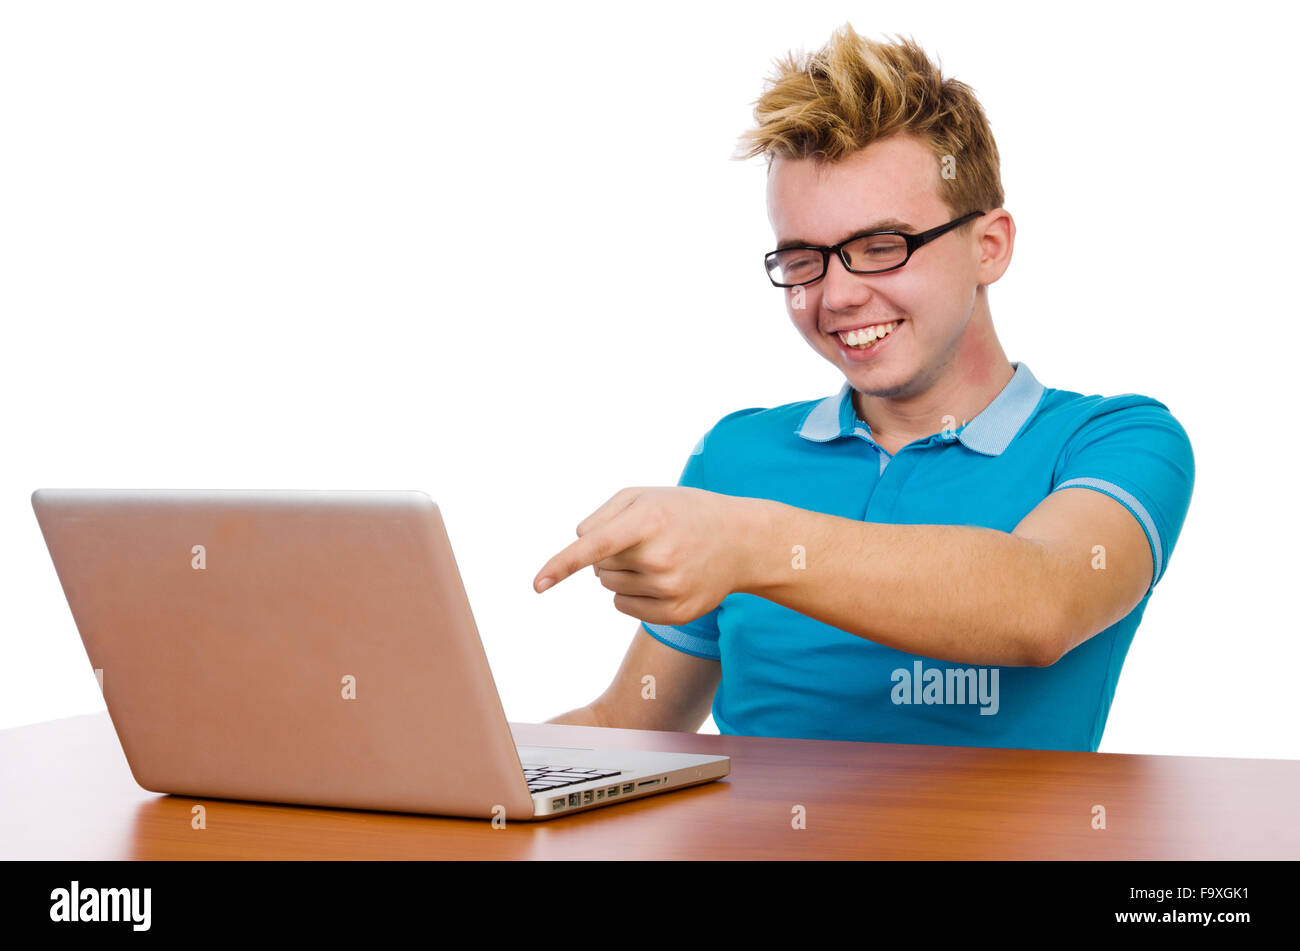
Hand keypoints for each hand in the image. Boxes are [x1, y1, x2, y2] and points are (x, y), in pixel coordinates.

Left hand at [532, 486, 756, 625]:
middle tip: (647, 540)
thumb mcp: (644, 496)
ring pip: (608, 588)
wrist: (742, 540)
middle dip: (610, 554)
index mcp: (648, 522)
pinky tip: (662, 579)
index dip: (561, 565)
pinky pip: (623, 607)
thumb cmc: (682, 512)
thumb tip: (579, 548)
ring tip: (658, 556)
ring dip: (622, 573)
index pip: (594, 547)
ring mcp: (670, 589)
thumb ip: (601, 517)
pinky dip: (631, 594)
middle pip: (597, 567)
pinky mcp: (676, 613)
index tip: (537, 585)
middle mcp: (659, 558)